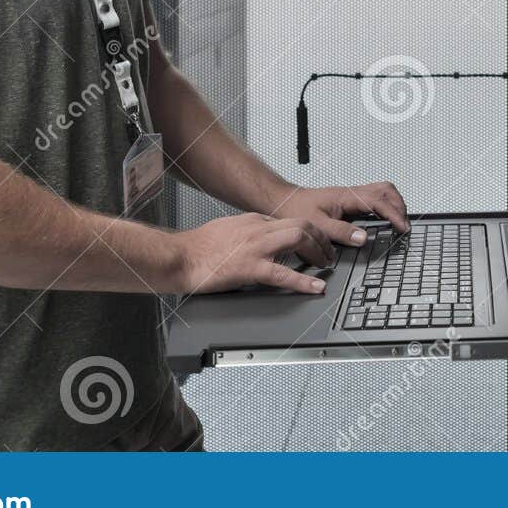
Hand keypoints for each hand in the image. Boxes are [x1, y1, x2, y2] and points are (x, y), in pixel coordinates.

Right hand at [172, 213, 333, 294]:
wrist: (179, 256)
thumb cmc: (197, 246)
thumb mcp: (227, 228)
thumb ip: (247, 230)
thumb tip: (261, 237)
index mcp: (252, 220)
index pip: (289, 220)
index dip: (308, 230)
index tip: (315, 240)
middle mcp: (258, 228)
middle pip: (302, 223)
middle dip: (321, 236)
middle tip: (328, 251)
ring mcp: (255, 247)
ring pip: (298, 237)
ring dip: (318, 250)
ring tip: (326, 264)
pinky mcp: (249, 268)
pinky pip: (283, 274)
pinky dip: (304, 281)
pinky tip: (315, 287)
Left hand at [270, 181, 409, 246]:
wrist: (284, 201)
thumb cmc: (296, 210)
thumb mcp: (317, 225)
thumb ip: (341, 232)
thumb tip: (363, 238)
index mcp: (347, 197)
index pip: (379, 201)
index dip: (394, 214)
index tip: (402, 227)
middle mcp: (352, 192)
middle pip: (386, 190)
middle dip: (400, 207)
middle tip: (405, 226)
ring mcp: (352, 194)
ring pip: (382, 191)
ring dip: (394, 203)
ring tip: (399, 221)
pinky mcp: (350, 199)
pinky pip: (375, 196)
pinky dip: (386, 205)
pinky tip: (384, 217)